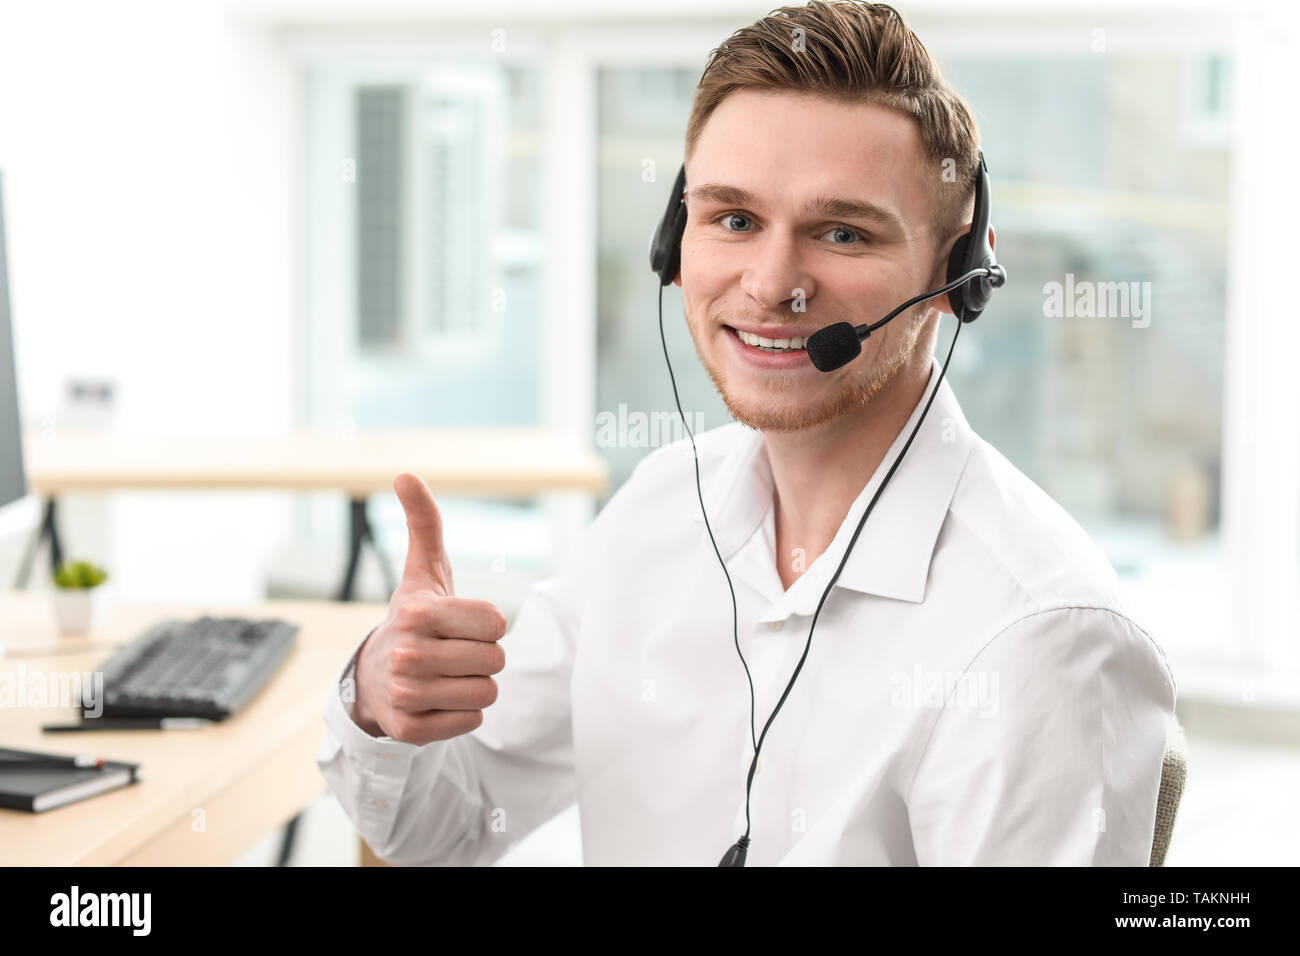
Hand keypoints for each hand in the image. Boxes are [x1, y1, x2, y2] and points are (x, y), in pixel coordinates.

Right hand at [352, 473, 507, 743]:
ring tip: (447, 676)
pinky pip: (471, 722)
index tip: (463, 624)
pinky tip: (438, 701)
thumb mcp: (422, 572)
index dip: (489, 625)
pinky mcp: (410, 729)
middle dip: (485, 657)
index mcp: (418, 612)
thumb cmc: (414, 620)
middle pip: (496, 660)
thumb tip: (406, 474)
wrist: (373, 679)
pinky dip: (462, 714)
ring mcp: (406, 694)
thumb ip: (424, 523)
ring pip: (487, 694)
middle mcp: (408, 653)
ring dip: (475, 686)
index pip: (497, 622)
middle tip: (455, 653)